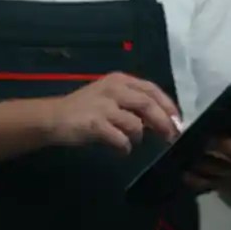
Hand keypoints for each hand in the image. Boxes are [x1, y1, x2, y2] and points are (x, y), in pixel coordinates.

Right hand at [43, 72, 180, 153]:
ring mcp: (104, 106)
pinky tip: (121, 150)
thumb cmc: (83, 108)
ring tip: (132, 141)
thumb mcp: (109, 97)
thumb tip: (158, 119)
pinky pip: (120, 138)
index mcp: (119, 80)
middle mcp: (114, 89)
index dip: (168, 105)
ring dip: (138, 136)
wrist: (52, 117)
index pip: (152, 89)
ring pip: (136, 123)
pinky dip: (124, 147)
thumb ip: (132, 103)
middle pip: (148, 105)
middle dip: (164, 122)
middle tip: (170, 137)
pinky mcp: (95, 123)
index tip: (178, 121)